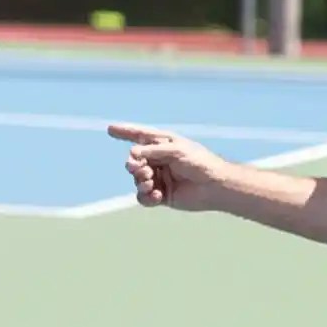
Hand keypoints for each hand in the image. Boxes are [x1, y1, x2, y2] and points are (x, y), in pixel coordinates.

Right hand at [108, 123, 234, 211]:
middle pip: (135, 161)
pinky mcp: (162, 195)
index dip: (125, 132)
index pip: (141, 136)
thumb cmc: (201, 163)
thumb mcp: (176, 151)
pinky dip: (146, 197)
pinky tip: (157, 196)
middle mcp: (159, 160)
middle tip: (139, 168)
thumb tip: (132, 153)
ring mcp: (160, 178)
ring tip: (150, 182)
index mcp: (164, 145)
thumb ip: (153, 150)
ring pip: (137, 179)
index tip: (110, 129)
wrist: (216, 187)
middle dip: (133, 165)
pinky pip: (144, 197)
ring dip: (140, 181)